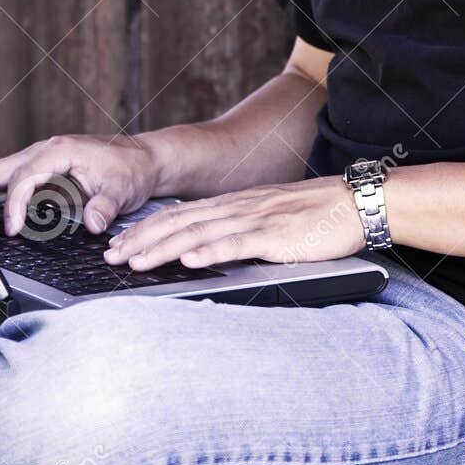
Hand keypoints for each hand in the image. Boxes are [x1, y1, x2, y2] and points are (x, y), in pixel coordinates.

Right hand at [0, 133, 158, 235]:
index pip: (23, 177)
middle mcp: (43, 151)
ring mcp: (38, 158)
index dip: (13, 205)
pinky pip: (5, 179)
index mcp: (59, 151)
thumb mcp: (124, 189)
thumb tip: (93, 223)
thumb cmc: (131, 170)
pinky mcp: (39, 170)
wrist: (142, 159)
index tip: (12, 230)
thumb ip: (106, 206)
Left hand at [103, 176, 365, 270]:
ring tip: (135, 261)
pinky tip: (190, 261)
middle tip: (111, 256)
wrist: (354, 202)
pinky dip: (211, 252)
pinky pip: (238, 243)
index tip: (120, 244)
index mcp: (233, 204)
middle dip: (141, 240)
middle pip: (179, 223)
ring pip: (199, 233)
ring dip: (163, 248)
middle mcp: (237, 208)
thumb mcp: (267, 220)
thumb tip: (208, 249)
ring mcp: (254, 220)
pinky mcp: (275, 235)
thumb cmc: (315, 216)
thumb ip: (239, 231)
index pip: (179, 215)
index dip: (146, 230)